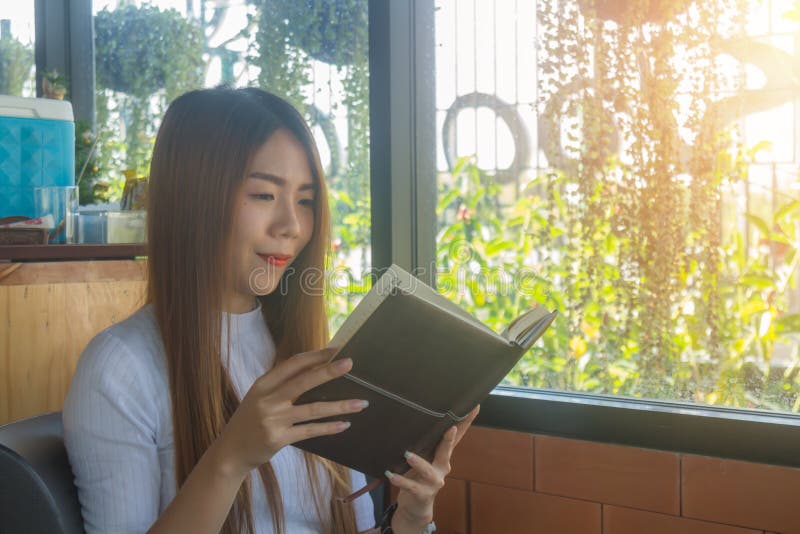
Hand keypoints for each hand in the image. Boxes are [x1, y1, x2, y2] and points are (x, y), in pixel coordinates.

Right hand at [214, 348, 367, 477]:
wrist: (230, 453)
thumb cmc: (250, 422)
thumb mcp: (259, 397)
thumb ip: (281, 385)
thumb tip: (315, 369)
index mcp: (263, 384)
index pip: (293, 364)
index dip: (315, 356)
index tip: (335, 350)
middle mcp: (267, 399)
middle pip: (304, 381)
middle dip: (329, 371)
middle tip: (350, 363)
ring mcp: (273, 419)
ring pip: (313, 409)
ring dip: (340, 406)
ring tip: (361, 403)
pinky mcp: (278, 438)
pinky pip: (309, 431)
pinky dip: (328, 428)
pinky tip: (344, 425)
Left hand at [387, 405, 479, 530]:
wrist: (416, 505)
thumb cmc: (419, 475)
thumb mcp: (424, 457)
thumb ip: (424, 441)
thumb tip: (416, 414)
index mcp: (443, 455)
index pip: (457, 436)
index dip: (466, 422)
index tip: (475, 406)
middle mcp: (442, 467)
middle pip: (447, 451)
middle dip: (449, 439)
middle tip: (451, 427)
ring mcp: (434, 482)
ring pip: (428, 471)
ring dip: (418, 462)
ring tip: (407, 455)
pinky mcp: (423, 494)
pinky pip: (412, 487)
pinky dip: (401, 481)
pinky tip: (391, 475)